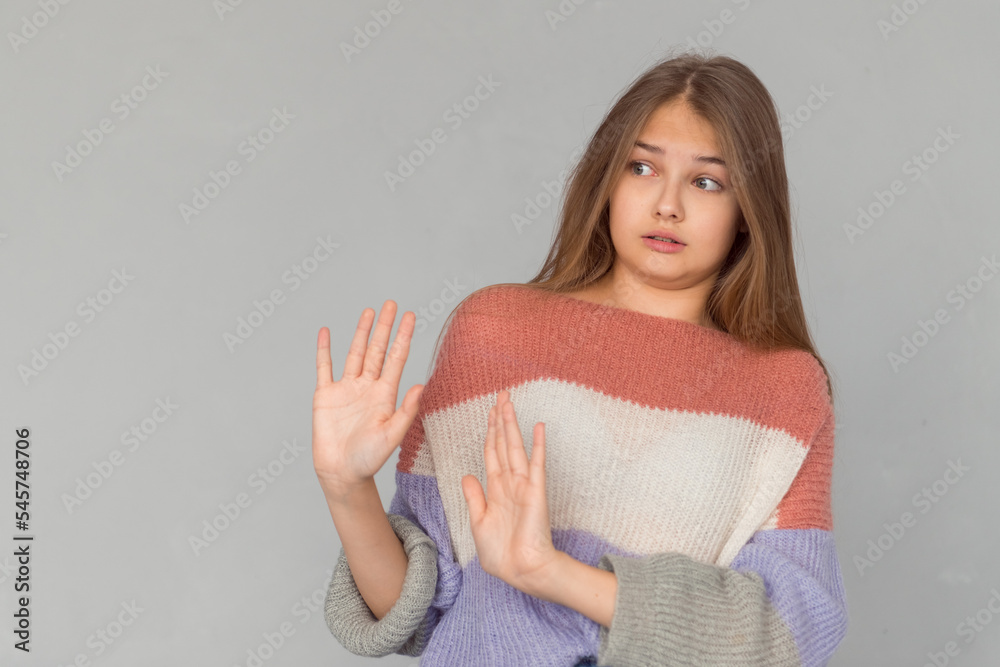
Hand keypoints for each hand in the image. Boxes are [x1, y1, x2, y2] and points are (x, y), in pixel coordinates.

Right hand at [312, 300, 424, 495]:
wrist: (342, 473)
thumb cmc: (369, 459)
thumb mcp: (392, 435)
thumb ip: (406, 411)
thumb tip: (421, 385)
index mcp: (385, 394)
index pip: (396, 358)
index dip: (403, 336)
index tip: (410, 316)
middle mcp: (367, 387)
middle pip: (377, 350)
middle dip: (385, 327)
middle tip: (392, 303)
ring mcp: (346, 389)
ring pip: (355, 353)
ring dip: (362, 332)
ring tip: (369, 311)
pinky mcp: (325, 396)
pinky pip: (324, 367)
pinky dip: (324, 350)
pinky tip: (326, 332)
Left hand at [461, 390, 559, 595]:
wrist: (521, 571)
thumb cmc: (502, 553)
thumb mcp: (479, 523)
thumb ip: (474, 498)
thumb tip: (467, 476)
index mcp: (496, 490)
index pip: (492, 455)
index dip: (490, 433)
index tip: (490, 413)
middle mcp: (510, 483)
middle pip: (503, 444)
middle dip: (500, 420)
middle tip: (500, 395)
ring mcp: (524, 486)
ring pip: (515, 448)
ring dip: (512, 425)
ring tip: (508, 402)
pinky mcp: (536, 492)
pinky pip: (537, 464)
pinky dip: (538, 445)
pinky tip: (537, 426)